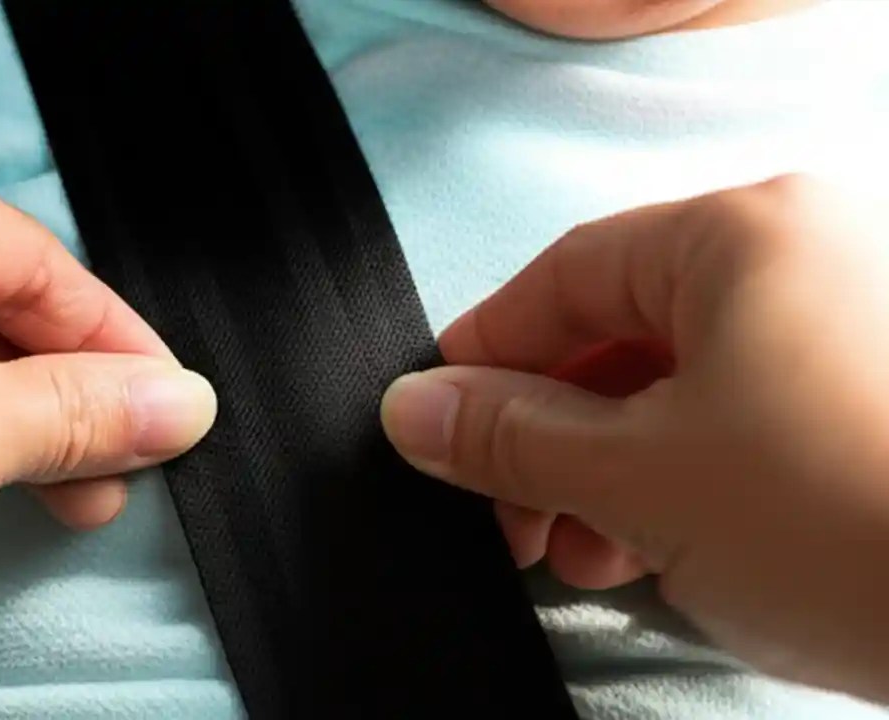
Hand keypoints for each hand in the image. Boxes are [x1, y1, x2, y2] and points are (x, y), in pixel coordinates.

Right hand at [381, 175, 888, 700]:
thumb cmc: (852, 523)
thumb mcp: (640, 478)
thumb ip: (509, 436)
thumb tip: (412, 410)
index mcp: (744, 235)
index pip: (566, 276)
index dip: (485, 357)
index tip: (436, 428)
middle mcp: (809, 255)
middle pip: (623, 333)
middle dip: (552, 437)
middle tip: (514, 519)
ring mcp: (856, 324)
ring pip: (686, 384)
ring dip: (614, 471)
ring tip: (592, 555)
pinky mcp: (882, 398)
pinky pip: (751, 415)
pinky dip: (691, 479)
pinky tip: (669, 548)